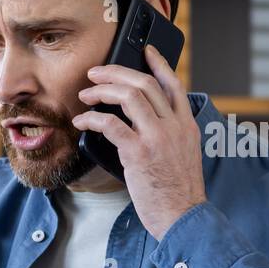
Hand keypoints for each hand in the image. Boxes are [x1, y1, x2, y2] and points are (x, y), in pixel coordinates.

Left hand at [70, 44, 206, 241]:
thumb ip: (169, 135)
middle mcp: (174, 126)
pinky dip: (92, 119)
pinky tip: (82, 122)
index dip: (159, 63)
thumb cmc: (177, 192)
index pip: (174, 84)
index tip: (146, 51)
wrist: (183, 216)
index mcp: (186, 125)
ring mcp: (157, 138)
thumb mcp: (182, 155)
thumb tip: (143, 124)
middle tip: (95, 73)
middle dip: (116, 73)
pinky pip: (111, 125)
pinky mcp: (139, 153)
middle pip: (145, 84)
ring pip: (129, 97)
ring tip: (85, 95)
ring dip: (101, 91)